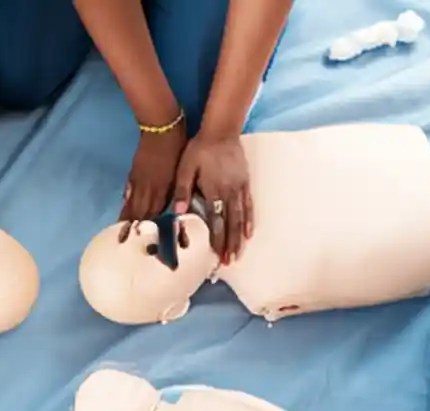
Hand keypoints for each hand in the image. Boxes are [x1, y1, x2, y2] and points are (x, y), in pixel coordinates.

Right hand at [119, 123, 187, 232]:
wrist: (161, 127)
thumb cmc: (176, 148)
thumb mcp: (180, 173)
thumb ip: (174, 193)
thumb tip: (172, 211)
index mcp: (158, 190)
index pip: (150, 215)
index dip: (145, 229)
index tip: (139, 242)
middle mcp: (146, 188)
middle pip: (137, 212)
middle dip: (131, 228)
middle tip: (123, 242)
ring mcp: (138, 180)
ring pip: (131, 203)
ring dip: (126, 217)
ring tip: (121, 231)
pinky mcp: (135, 172)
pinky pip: (128, 192)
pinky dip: (126, 202)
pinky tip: (124, 207)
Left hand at [173, 134, 252, 264]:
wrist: (221, 130)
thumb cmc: (200, 149)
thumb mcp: (185, 167)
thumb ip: (183, 190)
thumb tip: (179, 212)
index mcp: (213, 190)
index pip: (215, 220)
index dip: (216, 239)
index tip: (216, 254)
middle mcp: (229, 192)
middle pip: (230, 223)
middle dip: (230, 244)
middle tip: (229, 261)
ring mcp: (239, 188)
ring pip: (241, 218)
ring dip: (239, 237)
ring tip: (238, 253)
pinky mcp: (245, 183)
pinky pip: (249, 205)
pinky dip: (249, 220)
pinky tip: (249, 233)